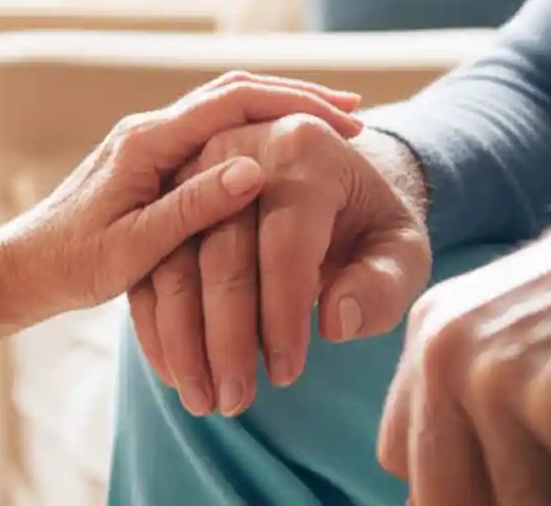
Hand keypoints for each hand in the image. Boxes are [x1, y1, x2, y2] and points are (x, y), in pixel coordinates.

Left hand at [4, 72, 365, 322]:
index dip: (295, 106)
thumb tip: (252, 170)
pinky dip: (254, 136)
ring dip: (277, 114)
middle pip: (235, 93)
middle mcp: (149, 130)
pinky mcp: (148, 164)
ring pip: (225, 110)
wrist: (19, 272)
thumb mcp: (134, 248)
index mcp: (148, 141)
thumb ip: (190, 209)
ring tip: (328, 128)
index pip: (234, 102)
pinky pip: (212, 135)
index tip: (346, 120)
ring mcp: (148, 144)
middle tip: (352, 115)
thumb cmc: (70, 267)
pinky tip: (280, 159)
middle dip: (295, 99)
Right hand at [129, 118, 430, 416]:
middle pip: (220, 253)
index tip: (287, 374)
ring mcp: (193, 170)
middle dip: (225, 338)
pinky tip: (174, 373)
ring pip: (174, 262)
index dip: (283, 316)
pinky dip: (157, 325)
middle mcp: (239, 148)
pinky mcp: (165, 197)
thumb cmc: (369, 222)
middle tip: (234, 402)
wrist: (329, 179)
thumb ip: (383, 285)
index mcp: (304, 147)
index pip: (285, 242)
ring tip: (202, 400)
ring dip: (183, 340)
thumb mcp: (400, 249)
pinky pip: (149, 266)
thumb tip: (334, 321)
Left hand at [378, 176, 550, 505]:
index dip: (449, 484)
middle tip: (545, 479)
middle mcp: (444, 355)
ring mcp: (495, 377)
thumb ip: (452, 398)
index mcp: (426, 338)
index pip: (400, 457)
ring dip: (548, 496)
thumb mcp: (497, 329)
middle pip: (438, 494)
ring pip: (505, 505)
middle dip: (492, 502)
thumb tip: (426, 495)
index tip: (490, 484)